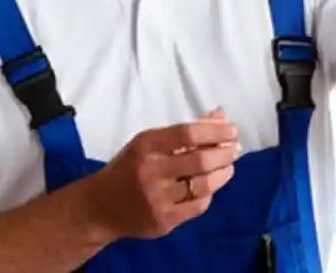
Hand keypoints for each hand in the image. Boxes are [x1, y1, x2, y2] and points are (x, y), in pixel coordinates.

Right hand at [87, 108, 240, 239]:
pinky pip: (198, 206)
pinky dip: (209, 194)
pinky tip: (209, 187)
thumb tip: (220, 115)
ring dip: (223, 173)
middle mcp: (151, 171)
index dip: (215, 131)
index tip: (232, 131)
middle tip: (235, 149)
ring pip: (203, 184)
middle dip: (224, 153)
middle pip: (200, 160)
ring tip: (228, 167)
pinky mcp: (163, 220)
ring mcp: (157, 198)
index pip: (187, 133)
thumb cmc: (129, 168)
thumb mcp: (149, 143)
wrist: (100, 207)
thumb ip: (184, 131)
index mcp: (146, 146)